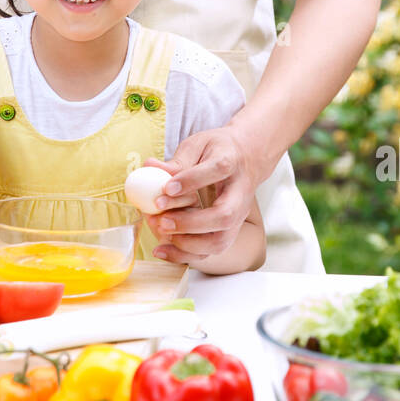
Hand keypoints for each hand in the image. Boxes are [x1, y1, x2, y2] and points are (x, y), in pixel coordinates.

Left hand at [140, 126, 261, 263]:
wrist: (248, 158)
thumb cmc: (219, 150)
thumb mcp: (199, 144)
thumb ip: (178, 160)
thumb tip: (150, 167)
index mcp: (230, 162)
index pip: (217, 170)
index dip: (191, 180)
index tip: (167, 187)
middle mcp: (238, 194)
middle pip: (224, 215)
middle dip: (191, 223)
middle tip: (163, 220)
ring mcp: (237, 216)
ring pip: (221, 240)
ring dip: (188, 244)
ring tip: (161, 232)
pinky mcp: (229, 230)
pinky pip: (211, 250)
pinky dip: (186, 256)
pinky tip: (162, 250)